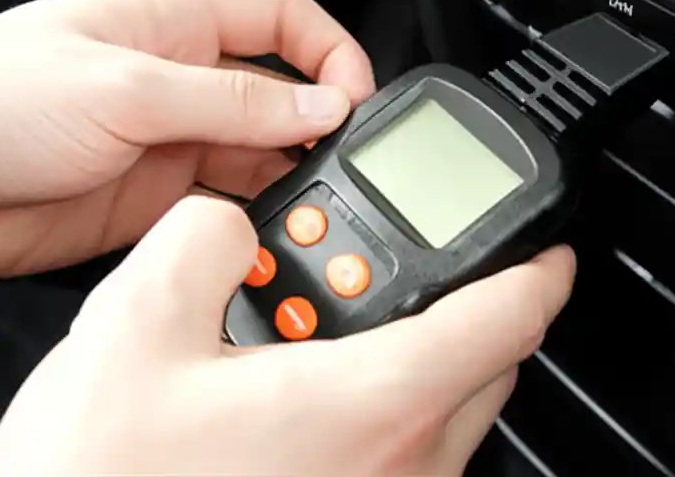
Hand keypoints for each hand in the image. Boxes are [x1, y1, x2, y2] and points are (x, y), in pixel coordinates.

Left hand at [0, 0, 373, 276]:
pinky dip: (248, 226)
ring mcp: (163, 145)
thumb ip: (231, 100)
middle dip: (318, 128)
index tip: (357, 99)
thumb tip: (320, 103)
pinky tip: (260, 238)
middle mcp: (177, 83)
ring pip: (256, 159)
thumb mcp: (124, 88)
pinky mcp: (146, 203)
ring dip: (287, 183)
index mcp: (174, 25)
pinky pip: (220, 210)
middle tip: (341, 168)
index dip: (330, 52)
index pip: (283, 19)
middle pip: (281, 96)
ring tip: (305, 208)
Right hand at [0, 196, 576, 476]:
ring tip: (314, 334)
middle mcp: (404, 469)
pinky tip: (295, 403)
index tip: (543, 240)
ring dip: (409, 362)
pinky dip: (378, 417)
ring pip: (445, 415)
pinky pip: (404, 462)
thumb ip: (200, 239)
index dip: (538, 264)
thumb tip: (224, 222)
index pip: (511, 317)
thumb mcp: (130, 330)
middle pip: (486, 363)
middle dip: (455, 302)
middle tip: (388, 269)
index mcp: (375, 404)